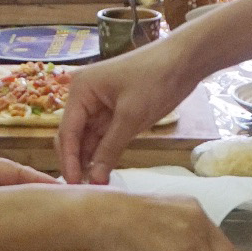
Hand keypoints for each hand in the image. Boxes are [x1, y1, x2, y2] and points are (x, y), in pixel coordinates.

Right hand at [57, 40, 198, 182]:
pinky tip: (103, 172)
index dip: (69, 160)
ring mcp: (98, 105)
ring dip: (90, 160)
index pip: (67, 131)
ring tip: (93, 187)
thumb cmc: (155, 80)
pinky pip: (102, 137)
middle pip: (72, 136)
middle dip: (76, 161)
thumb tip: (94, 180)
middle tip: (83, 190)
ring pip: (87, 139)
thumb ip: (110, 149)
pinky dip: (102, 153)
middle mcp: (83, 97)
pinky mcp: (113, 112)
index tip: (73, 185)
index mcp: (80, 90)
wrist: (184, 60)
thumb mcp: (131, 117)